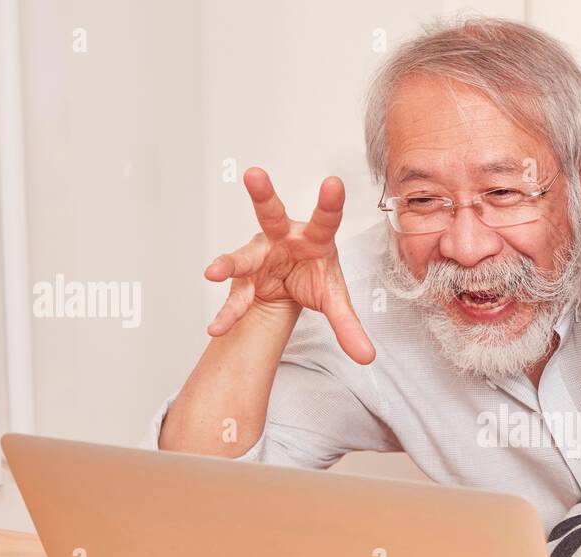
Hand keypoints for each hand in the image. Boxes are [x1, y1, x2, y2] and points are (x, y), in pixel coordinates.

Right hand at [203, 167, 374, 363]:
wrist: (289, 286)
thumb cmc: (314, 278)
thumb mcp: (335, 301)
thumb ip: (349, 326)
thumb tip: (368, 357)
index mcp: (315, 239)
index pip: (326, 220)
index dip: (330, 203)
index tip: (334, 183)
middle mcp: (283, 238)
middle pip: (272, 214)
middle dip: (263, 195)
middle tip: (254, 174)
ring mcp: (259, 254)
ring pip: (242, 255)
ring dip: (227, 262)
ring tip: (212, 272)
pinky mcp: (244, 277)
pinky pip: (236, 296)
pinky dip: (228, 313)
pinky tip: (217, 327)